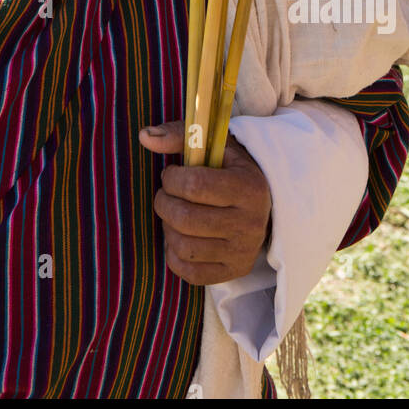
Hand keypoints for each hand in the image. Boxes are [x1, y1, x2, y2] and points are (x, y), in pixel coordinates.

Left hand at [139, 121, 271, 284]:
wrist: (263, 204)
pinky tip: (179, 236)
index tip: (171, 174)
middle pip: (186, 219)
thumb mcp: (214, 145)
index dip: (171, 179)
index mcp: (249, 187)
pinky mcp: (234, 271)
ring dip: (168, 227)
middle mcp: (250, 224)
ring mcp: (243, 252)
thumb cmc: (230, 169)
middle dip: (164, 203)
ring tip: (173, 214)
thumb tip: (144, 136)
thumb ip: (179, 136)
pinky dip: (175, 254)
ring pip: (184, 247)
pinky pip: (190, 272)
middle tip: (166, 194)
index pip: (195, 186)